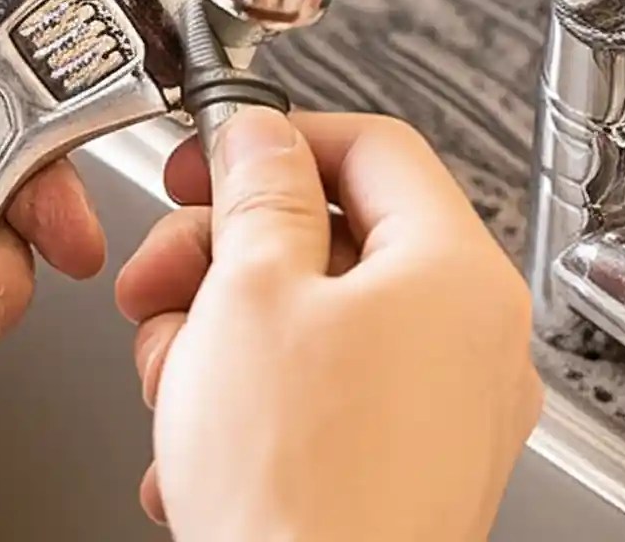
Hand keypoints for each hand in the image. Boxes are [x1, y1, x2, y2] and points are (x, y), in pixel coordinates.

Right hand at [116, 110, 541, 540]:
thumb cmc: (298, 487)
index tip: (211, 158)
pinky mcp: (397, 464)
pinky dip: (245, 400)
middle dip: (221, 257)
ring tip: (171, 384)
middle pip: (328, 242)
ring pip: (307, 323)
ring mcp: (436, 410)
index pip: (371, 149)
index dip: (277, 138)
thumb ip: (256, 194)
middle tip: (160, 281)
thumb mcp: (249, 296)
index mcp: (450, 275)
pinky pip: (313, 394)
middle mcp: (464, 340)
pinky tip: (193, 441)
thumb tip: (258, 137)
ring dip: (216, 338)